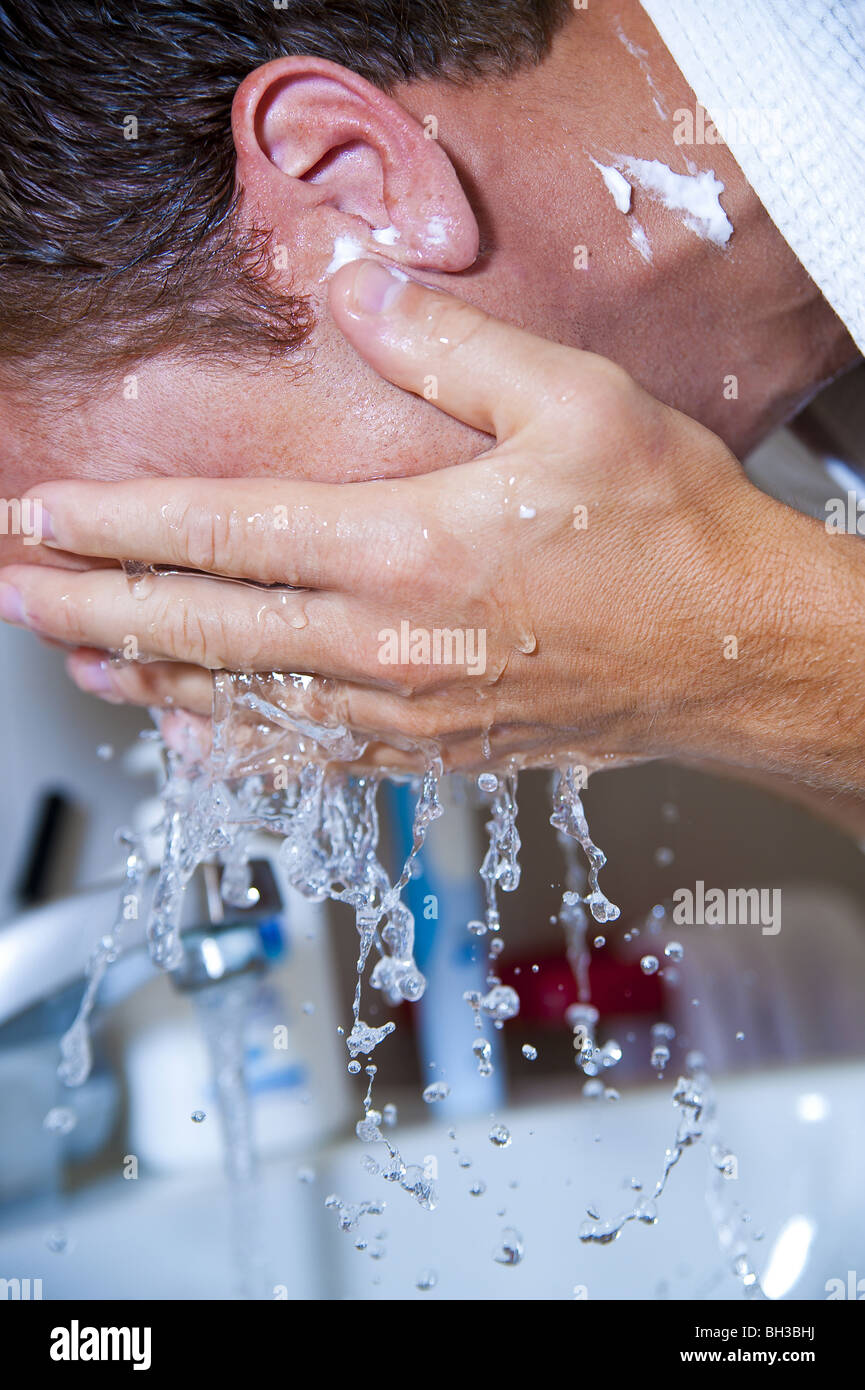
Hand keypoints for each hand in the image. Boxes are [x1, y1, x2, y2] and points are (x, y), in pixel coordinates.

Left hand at [0, 261, 858, 779]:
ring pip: (248, 700)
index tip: (42, 517)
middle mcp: (390, 644)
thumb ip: (449, 347)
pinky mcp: (439, 750)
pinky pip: (315, 754)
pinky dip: (242, 745)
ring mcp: (410, 711)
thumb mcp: (574, 400)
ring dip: (153, 679)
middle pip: (208, 629)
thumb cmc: (671, 531)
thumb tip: (360, 290)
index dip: (118, 525)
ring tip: (82, 664)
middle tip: (21, 598)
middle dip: (97, 608)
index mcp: (407, 550)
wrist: (739, 653)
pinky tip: (199, 742)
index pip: (222, 535)